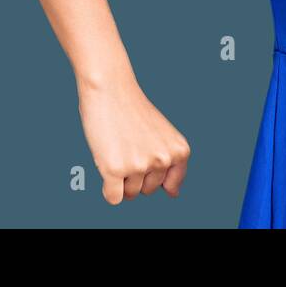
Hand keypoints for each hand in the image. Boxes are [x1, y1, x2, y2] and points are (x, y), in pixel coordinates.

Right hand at [77, 73, 190, 204]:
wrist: (109, 88)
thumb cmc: (132, 111)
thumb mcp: (163, 134)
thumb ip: (172, 164)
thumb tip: (174, 194)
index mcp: (179, 151)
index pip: (169, 185)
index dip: (152, 169)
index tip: (145, 150)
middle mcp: (163, 159)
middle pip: (147, 191)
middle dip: (136, 175)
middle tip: (127, 144)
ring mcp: (139, 165)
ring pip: (129, 194)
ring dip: (120, 178)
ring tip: (117, 147)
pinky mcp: (115, 169)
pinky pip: (113, 198)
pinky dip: (108, 188)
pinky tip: (106, 162)